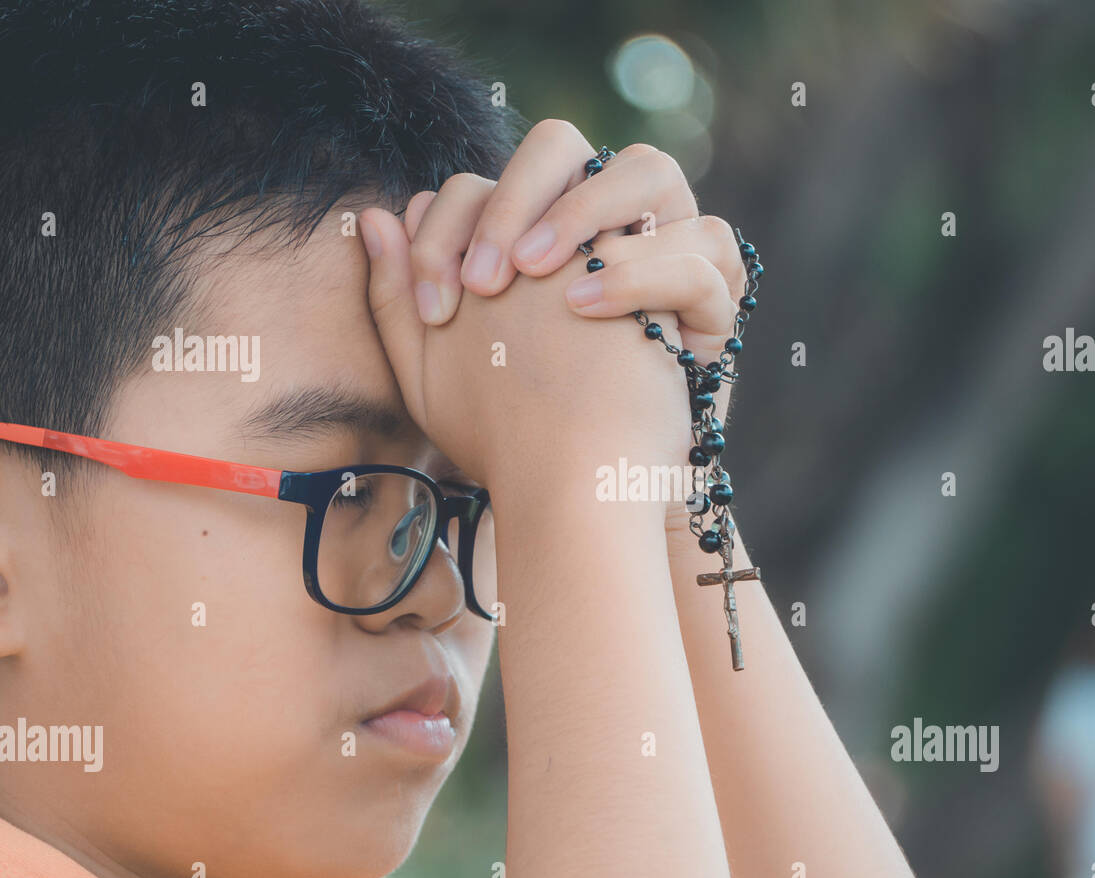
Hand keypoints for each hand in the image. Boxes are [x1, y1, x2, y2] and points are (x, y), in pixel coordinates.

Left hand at [366, 120, 749, 516]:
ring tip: (538, 274)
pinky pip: (701, 245)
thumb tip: (374, 215)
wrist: (588, 502)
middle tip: (488, 280)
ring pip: (648, 171)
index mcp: (526, 240)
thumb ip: (398, 301)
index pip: (485, 181)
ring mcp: (659, 255)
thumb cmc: (511, 441)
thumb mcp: (436, 380)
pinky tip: (587, 308)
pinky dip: (643, 266)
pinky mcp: (708, 300)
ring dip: (584, 208)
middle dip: (517, 196)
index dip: (453, 225)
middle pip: (562, 147)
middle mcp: (596, 232)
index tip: (438, 306)